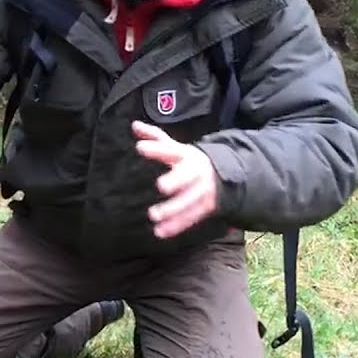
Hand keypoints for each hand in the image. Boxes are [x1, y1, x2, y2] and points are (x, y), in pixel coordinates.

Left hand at [132, 120, 218, 238]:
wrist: (224, 175)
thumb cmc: (188, 161)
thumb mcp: (174, 147)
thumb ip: (154, 137)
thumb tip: (134, 125)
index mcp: (186, 155)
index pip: (170, 150)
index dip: (156, 149)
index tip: (140, 147)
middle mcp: (196, 172)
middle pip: (187, 176)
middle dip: (176, 180)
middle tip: (161, 186)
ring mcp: (203, 190)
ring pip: (189, 200)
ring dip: (173, 210)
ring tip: (153, 216)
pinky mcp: (206, 207)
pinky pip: (191, 217)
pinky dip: (176, 226)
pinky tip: (160, 232)